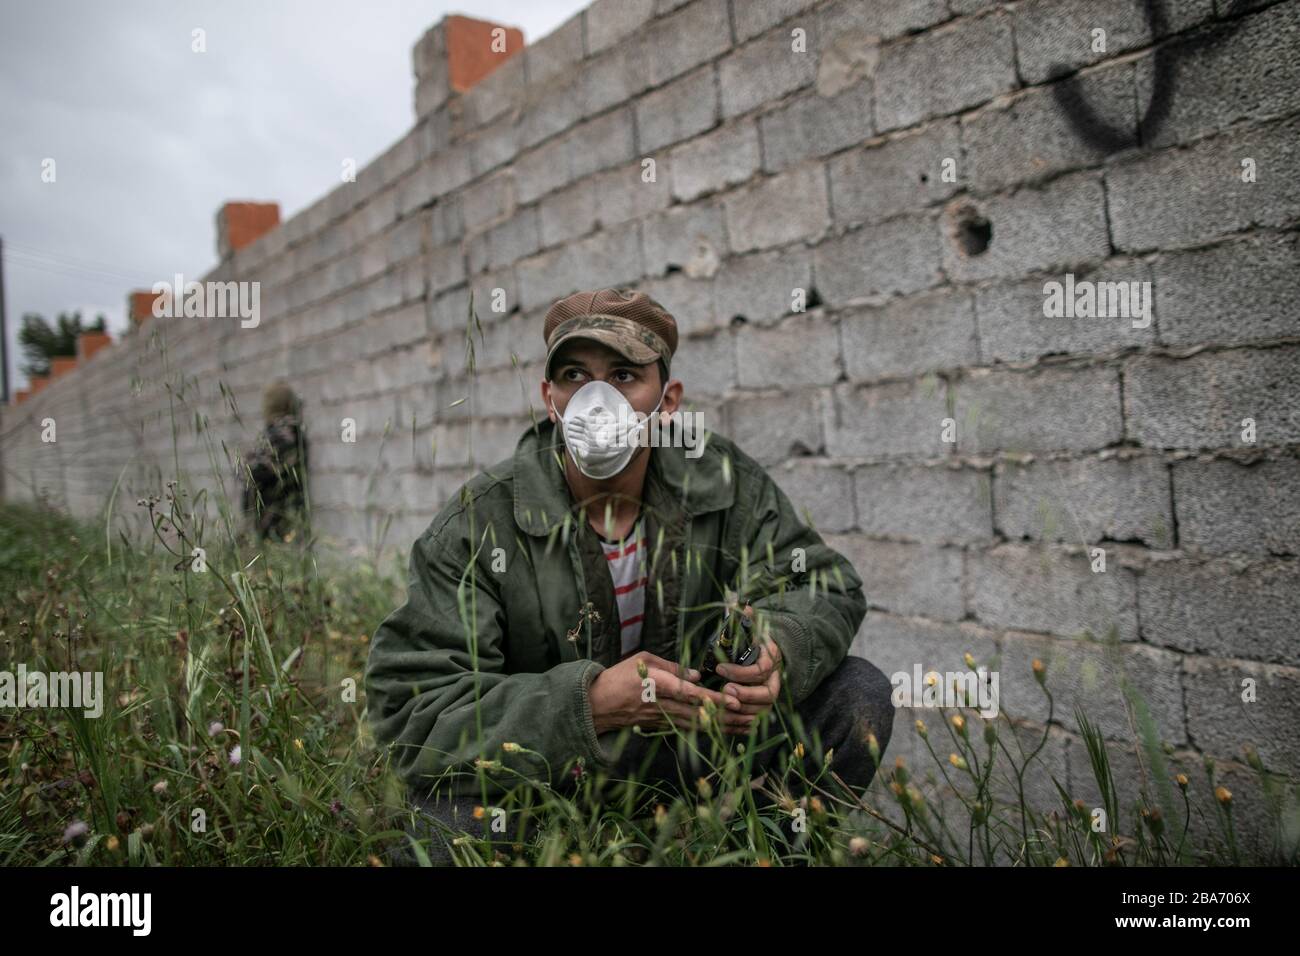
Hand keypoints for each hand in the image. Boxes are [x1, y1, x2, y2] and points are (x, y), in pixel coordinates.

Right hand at [588, 652, 750, 735]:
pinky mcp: (660, 727)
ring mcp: (662, 719)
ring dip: (723, 726)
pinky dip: (708, 731)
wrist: (596, 704)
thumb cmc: (618, 676)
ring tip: (746, 727)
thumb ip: (672, 666)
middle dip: (728, 716)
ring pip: (698, 724)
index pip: (692, 693)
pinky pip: (688, 729)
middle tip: (752, 717)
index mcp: (659, 684)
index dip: (715, 698)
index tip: (735, 700)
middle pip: (701, 712)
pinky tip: (723, 732)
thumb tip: (697, 674)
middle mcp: (663, 705)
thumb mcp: (643, 659)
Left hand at [714, 607, 782, 728]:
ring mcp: (770, 694)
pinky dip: (745, 723)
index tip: (720, 669)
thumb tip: (742, 604)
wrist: (765, 655)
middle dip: (745, 694)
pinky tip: (729, 720)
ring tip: (723, 703)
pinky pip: (758, 720)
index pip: (760, 670)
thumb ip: (745, 620)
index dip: (740, 673)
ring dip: (743, 709)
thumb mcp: (750, 629)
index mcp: (771, 659)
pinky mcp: (764, 706)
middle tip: (724, 690)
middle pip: (767, 695)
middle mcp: (775, 679)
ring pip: (763, 710)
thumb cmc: (753, 642)